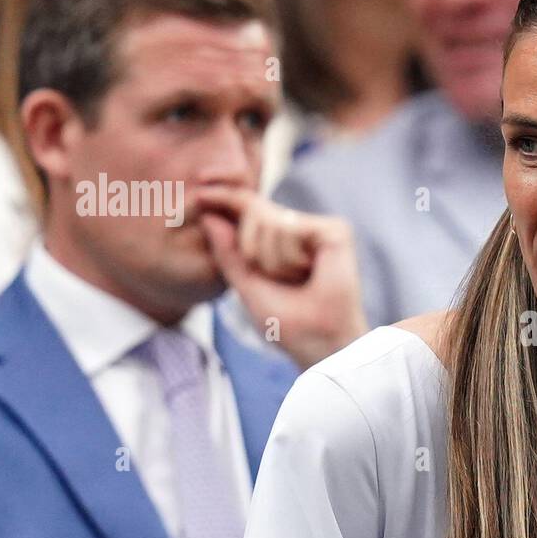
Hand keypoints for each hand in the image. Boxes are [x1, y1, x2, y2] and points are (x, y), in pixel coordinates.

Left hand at [196, 186, 366, 368]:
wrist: (321, 344)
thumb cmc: (290, 324)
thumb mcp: (246, 285)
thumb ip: (227, 252)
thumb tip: (208, 215)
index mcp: (282, 241)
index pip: (248, 209)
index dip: (226, 199)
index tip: (200, 192)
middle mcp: (303, 229)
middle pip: (253, 210)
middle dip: (251, 250)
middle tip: (278, 281)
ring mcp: (320, 228)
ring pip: (269, 222)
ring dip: (272, 262)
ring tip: (297, 282)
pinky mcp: (336, 231)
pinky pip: (290, 229)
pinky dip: (289, 257)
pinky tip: (309, 273)